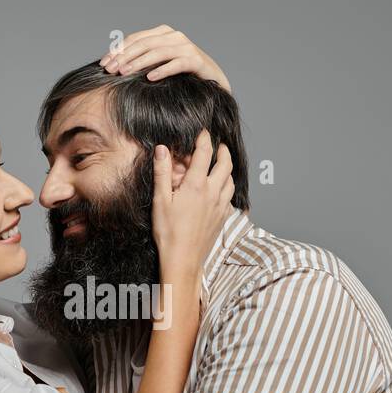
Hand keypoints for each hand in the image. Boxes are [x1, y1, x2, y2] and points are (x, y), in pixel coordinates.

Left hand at [99, 26, 231, 92]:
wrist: (214, 81)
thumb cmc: (182, 74)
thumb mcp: (160, 64)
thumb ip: (143, 59)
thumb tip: (115, 66)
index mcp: (163, 33)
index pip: (135, 39)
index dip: (118, 50)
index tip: (103, 64)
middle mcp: (174, 36)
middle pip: (144, 44)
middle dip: (124, 57)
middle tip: (110, 71)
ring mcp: (186, 47)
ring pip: (157, 52)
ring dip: (139, 63)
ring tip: (124, 73)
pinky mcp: (196, 60)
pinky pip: (176, 64)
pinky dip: (162, 70)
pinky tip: (150, 78)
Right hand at [151, 131, 233, 282]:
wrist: (183, 259)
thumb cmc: (168, 232)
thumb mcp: (160, 200)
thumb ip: (162, 172)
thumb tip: (163, 149)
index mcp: (196, 185)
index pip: (205, 153)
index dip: (205, 139)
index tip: (203, 132)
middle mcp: (213, 193)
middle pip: (226, 164)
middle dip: (223, 151)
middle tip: (218, 146)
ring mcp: (221, 206)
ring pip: (231, 180)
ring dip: (227, 169)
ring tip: (220, 166)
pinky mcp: (223, 217)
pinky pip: (230, 197)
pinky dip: (227, 188)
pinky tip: (219, 190)